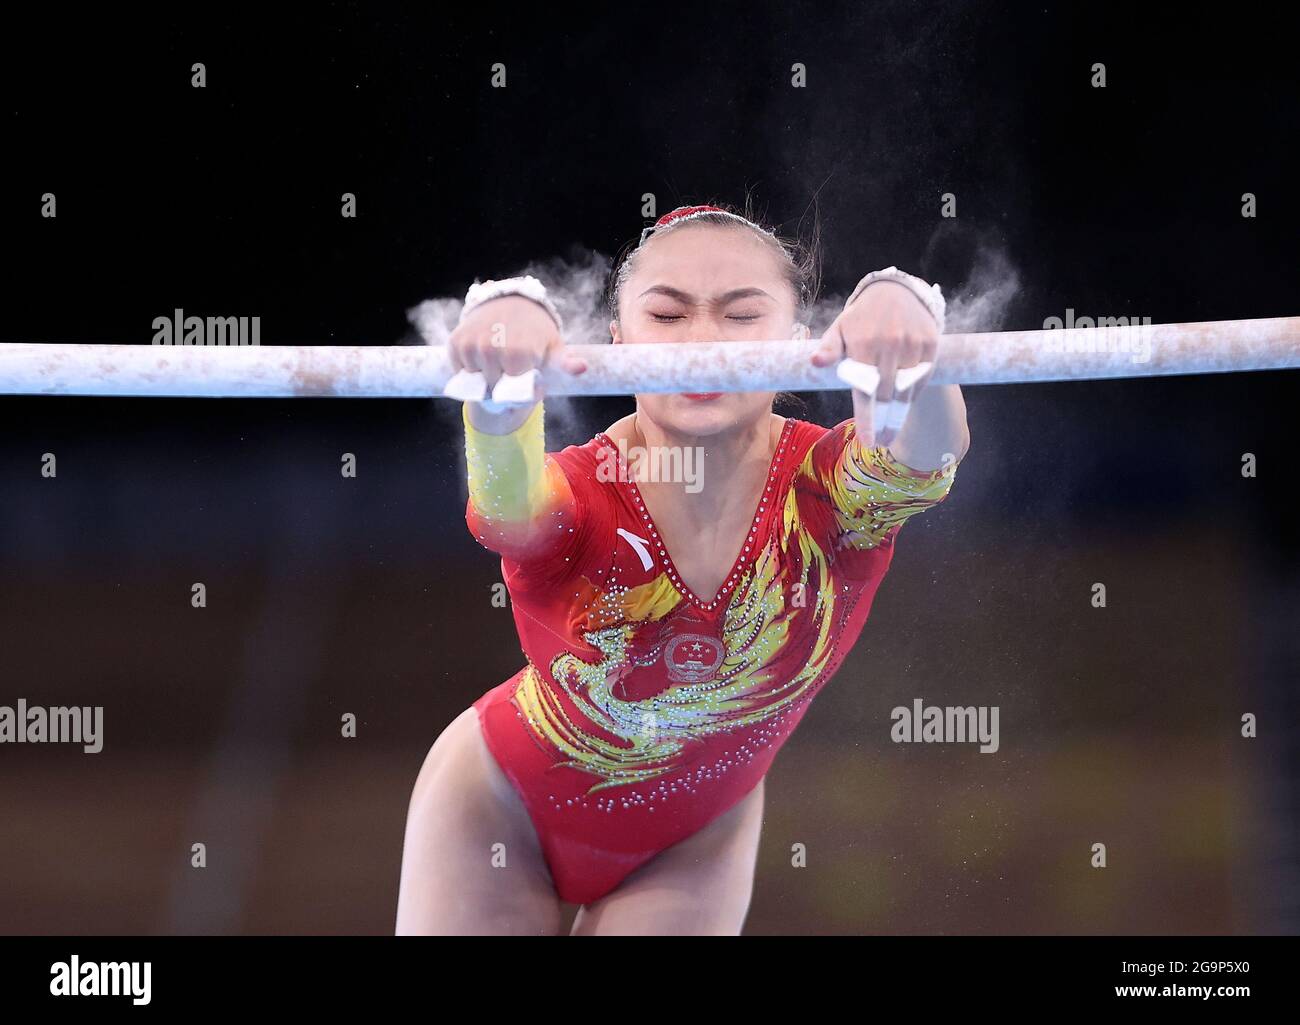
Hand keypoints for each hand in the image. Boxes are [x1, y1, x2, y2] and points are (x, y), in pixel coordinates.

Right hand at [448, 295, 585, 430]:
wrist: (509, 302)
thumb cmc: (536, 332)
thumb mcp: (554, 347)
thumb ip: (566, 363)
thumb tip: (582, 368)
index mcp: (518, 353)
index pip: (513, 396)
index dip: (522, 395)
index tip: (529, 382)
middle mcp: (491, 348)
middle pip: (493, 393)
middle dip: (504, 390)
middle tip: (513, 373)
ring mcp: (471, 345)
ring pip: (475, 385)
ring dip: (486, 381)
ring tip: (499, 366)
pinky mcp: (455, 342)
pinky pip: (460, 372)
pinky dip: (470, 372)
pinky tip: (483, 360)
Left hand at [809, 280, 939, 447]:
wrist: (894, 292)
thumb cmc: (860, 319)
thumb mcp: (839, 330)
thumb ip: (828, 349)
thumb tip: (815, 363)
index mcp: (864, 344)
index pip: (865, 391)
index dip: (869, 420)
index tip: (869, 442)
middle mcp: (890, 344)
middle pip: (888, 396)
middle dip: (885, 424)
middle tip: (881, 443)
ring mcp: (913, 344)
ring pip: (908, 390)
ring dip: (901, 415)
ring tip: (891, 434)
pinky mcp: (930, 344)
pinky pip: (922, 378)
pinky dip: (913, 395)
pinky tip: (904, 409)